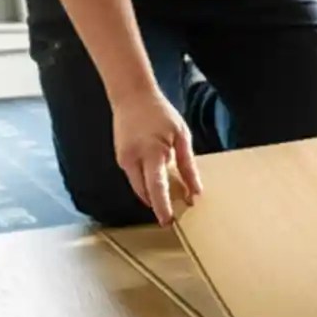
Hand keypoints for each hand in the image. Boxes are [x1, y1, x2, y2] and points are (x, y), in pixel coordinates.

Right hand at [112, 90, 202, 225]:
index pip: (157, 187)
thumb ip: (188, 165)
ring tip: (169, 198)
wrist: (131, 95)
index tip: (168, 221)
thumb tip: (195, 190)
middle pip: (145, 192)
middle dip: (158, 205)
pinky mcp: (120, 158)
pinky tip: (158, 179)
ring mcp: (123, 159)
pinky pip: (134, 178)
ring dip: (152, 195)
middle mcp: (132, 159)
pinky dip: (146, 183)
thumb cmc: (160, 113)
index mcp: (151, 152)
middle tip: (174, 214)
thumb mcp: (181, 136)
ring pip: (139, 187)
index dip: (162, 206)